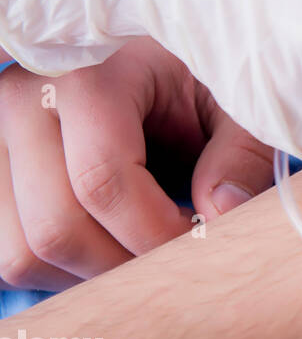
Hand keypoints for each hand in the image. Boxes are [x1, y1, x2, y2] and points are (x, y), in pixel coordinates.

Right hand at [0, 39, 272, 290]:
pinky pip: (4, 253)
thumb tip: (222, 210)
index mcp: (89, 73)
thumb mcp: (236, 105)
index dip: (155, 233)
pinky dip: (57, 271)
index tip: (201, 244)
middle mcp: (23, 99)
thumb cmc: (197, 82)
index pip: (102, 180)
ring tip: (141, 252)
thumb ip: (241, 153)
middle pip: (56, 227)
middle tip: (176, 258)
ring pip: (20, 252)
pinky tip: (105, 248)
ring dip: (88, 275)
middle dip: (126, 263)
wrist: (152, 63)